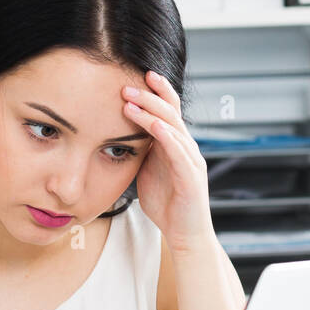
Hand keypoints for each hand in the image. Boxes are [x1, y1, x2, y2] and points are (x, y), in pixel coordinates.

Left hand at [121, 71, 213, 252]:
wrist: (184, 234)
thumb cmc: (166, 203)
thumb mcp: (147, 170)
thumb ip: (141, 151)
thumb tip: (118, 135)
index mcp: (175, 144)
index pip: (169, 110)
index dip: (157, 91)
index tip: (138, 75)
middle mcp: (186, 147)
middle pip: (171, 111)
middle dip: (149, 96)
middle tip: (126, 85)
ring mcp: (191, 160)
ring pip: (173, 127)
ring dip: (151, 112)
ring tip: (130, 101)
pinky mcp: (191, 176)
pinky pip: (179, 151)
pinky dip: (166, 136)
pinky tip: (154, 126)